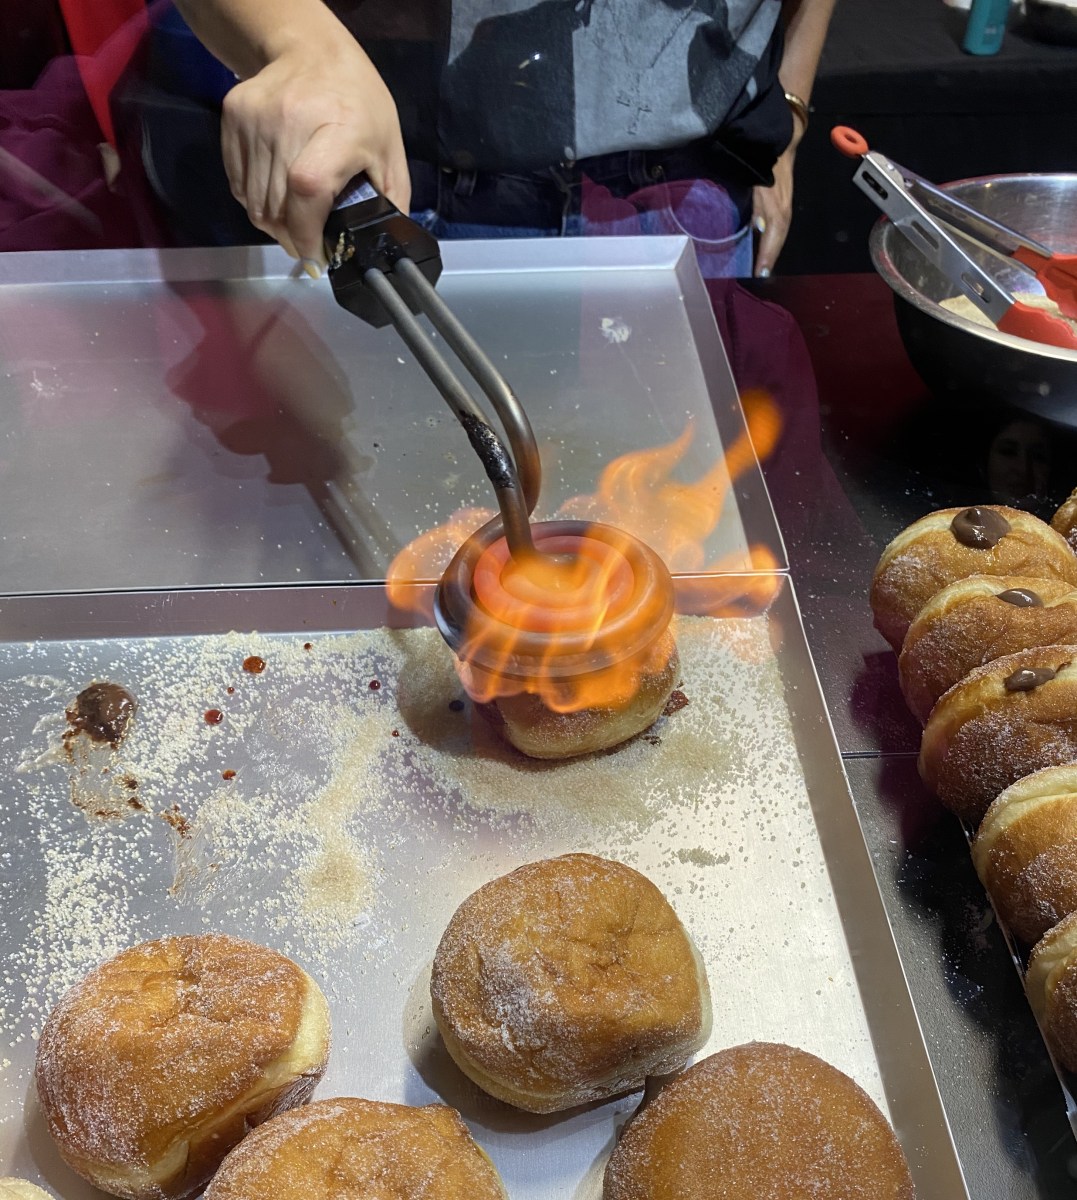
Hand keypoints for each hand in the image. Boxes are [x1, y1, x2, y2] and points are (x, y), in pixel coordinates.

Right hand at [221, 40, 409, 264]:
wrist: (309, 50)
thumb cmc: (358, 103)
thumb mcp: (389, 149)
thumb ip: (390, 200)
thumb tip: (382, 247)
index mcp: (339, 128)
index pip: (307, 188)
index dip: (306, 232)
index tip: (316, 255)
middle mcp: (290, 121)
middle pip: (277, 205)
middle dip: (293, 239)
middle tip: (309, 246)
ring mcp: (256, 118)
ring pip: (253, 201)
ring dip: (274, 226)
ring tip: (294, 227)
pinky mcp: (234, 117)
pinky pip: (238, 183)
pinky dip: (256, 203)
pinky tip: (277, 200)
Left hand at [751, 141, 796, 277]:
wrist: (781, 140)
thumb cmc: (764, 160)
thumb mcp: (755, 184)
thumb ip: (758, 207)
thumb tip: (759, 228)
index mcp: (777, 206)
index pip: (773, 236)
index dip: (767, 254)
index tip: (761, 272)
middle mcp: (784, 208)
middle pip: (779, 237)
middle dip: (770, 255)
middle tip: (762, 272)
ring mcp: (785, 204)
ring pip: (780, 232)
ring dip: (773, 248)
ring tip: (764, 263)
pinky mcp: (783, 201)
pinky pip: (780, 224)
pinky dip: (773, 237)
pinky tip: (766, 243)